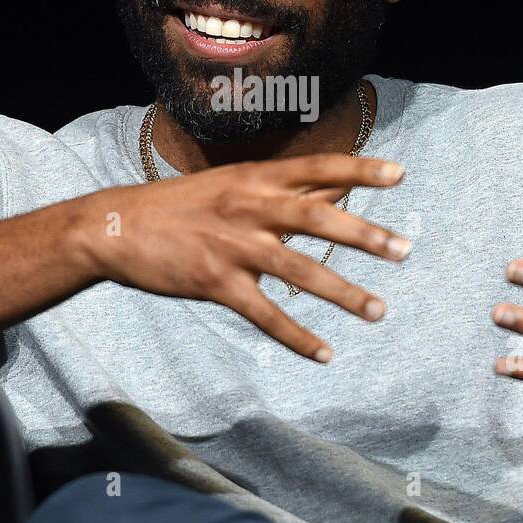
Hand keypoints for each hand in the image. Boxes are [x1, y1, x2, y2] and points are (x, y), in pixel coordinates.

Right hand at [82, 154, 410, 362]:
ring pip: (297, 270)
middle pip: (315, 216)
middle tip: (405, 249)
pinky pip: (264, 314)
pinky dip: (296, 337)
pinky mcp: (214, 282)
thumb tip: (340, 186)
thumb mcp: (232, 183)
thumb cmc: (181, 205)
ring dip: (342, 292)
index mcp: (254, 177)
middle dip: (363, 233)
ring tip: (379, 311)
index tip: (400, 173)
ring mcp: (231, 246)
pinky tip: (325, 354)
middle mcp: (247, 206)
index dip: (359, 169)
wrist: (116, 227)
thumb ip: (284, 188)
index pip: (316, 167)